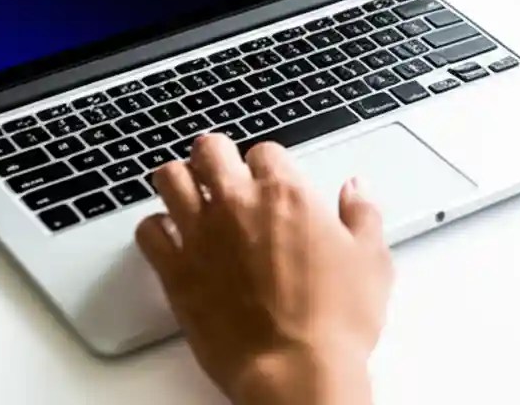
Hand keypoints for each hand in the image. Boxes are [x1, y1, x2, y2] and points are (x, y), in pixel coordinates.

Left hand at [136, 135, 393, 404]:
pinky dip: (156, 227)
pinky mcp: (175, 271)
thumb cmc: (336, 320)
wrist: (295, 369)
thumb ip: (362, 215)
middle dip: (216, 156)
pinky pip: (148, 230)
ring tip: (189, 192)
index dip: (267, 163)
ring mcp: (201, 235)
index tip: (271, 179)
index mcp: (288, 194)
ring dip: (179, 180)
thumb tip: (356, 190)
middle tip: (222, 171)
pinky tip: (171, 236)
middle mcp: (238, 204)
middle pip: (210, 150)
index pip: (265, 151)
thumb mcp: (371, 260)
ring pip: (170, 179)